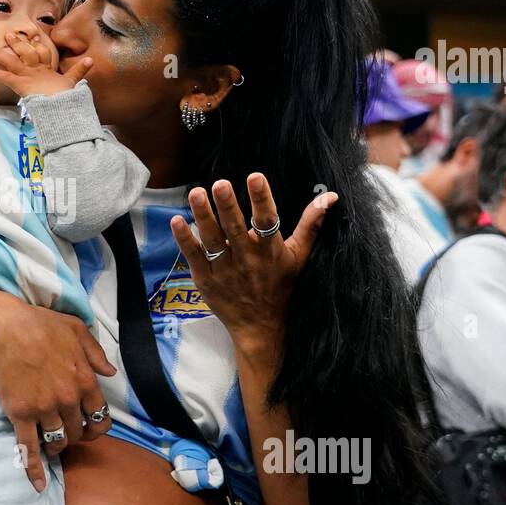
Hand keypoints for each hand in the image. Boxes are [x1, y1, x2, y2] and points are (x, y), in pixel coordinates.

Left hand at [0, 32, 92, 97]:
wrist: (63, 106)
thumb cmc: (67, 97)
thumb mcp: (73, 82)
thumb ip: (80, 70)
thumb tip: (92, 59)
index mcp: (48, 70)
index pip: (42, 52)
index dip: (37, 42)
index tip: (32, 33)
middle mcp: (37, 70)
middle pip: (25, 52)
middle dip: (16, 43)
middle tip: (8, 34)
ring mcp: (28, 76)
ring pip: (11, 61)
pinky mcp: (21, 84)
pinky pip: (6, 78)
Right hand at [0, 301, 115, 491]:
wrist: (3, 328)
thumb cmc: (40, 324)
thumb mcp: (77, 329)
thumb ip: (96, 353)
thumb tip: (110, 371)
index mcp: (85, 380)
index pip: (100, 417)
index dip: (96, 427)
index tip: (89, 429)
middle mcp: (68, 399)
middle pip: (78, 432)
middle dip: (74, 435)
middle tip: (64, 432)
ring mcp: (44, 409)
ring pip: (57, 442)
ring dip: (56, 447)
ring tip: (50, 444)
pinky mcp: (21, 415)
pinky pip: (30, 448)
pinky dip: (34, 469)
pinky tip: (38, 485)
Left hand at [170, 174, 335, 352]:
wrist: (260, 327)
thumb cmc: (282, 286)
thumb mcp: (299, 256)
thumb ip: (310, 224)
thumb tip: (329, 196)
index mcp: (270, 251)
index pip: (266, 221)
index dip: (261, 199)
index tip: (255, 176)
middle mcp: (247, 260)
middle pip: (235, 229)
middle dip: (227, 205)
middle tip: (219, 183)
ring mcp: (225, 270)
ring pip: (212, 240)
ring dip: (203, 216)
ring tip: (196, 193)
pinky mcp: (206, 280)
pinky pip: (194, 256)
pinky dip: (184, 239)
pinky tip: (176, 220)